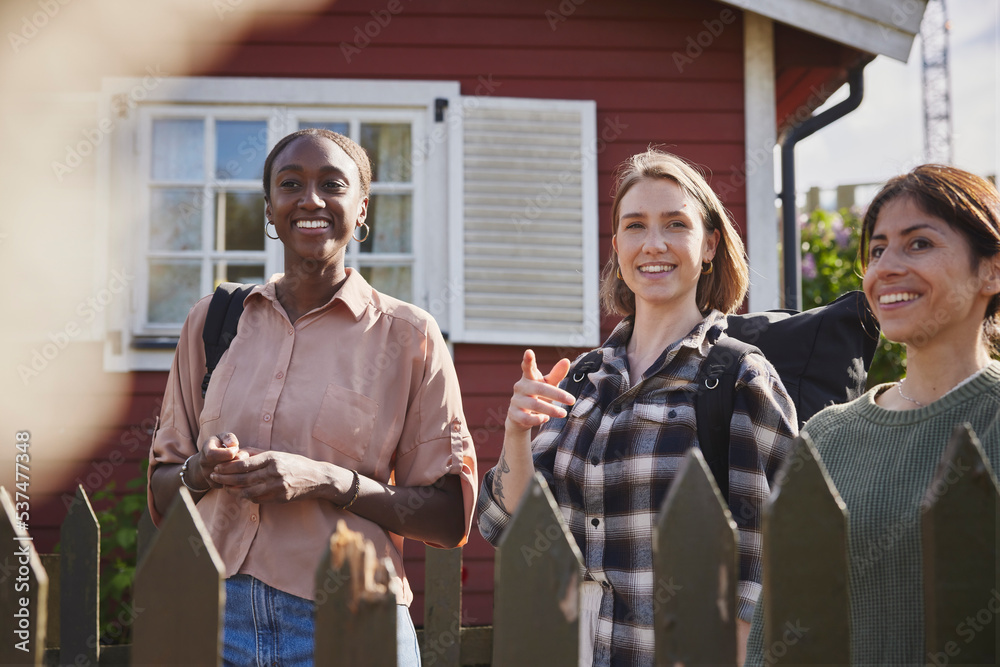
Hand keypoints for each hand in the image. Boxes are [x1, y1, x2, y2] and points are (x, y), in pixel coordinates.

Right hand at [192, 433, 245, 489]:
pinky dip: (236, 479)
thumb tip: (234, 444)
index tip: (236, 449)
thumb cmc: (217, 445)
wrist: (206, 461)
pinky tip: (240, 472)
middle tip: (242, 458)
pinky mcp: (214, 484)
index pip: (213, 454)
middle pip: (222, 467)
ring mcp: (208, 476)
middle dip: (235, 462)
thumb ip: (228, 437)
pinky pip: (228, 484)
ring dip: (237, 471)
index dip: (228, 452)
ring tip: (242, 464)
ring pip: (226, 478)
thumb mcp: (221, 437)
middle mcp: (204, 464)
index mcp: (206, 450)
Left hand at [209, 449, 346, 503]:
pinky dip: (247, 497)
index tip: (216, 468)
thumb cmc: (296, 464)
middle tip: (213, 478)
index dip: (228, 468)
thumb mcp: (279, 454)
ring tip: (224, 487)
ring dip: (234, 490)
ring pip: (248, 491)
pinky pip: (258, 499)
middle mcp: (275, 472)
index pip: (244, 464)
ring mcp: (278, 486)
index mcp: (273, 458)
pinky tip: (240, 494)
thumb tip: (237, 453)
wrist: (318, 478)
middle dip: (225, 479)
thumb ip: (258, 453)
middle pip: (243, 478)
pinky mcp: (281, 497)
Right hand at [506, 349, 575, 432]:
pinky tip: (545, 419)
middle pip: (539, 388)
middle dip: (557, 394)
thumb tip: (566, 360)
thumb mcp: (548, 385)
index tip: (529, 352)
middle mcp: (521, 387)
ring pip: (534, 405)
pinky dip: (537, 419)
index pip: (528, 367)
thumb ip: (556, 374)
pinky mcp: (514, 414)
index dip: (528, 360)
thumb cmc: (538, 396)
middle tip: (572, 400)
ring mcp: (516, 400)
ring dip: (551, 410)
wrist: (521, 417)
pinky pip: (526, 418)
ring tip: (563, 413)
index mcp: (529, 377)